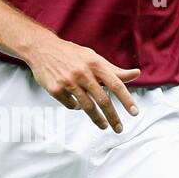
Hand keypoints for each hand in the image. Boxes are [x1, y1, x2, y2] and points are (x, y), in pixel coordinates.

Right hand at [25, 34, 139, 132]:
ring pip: (87, 107)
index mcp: (95, 63)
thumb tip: (136, 74)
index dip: (126, 100)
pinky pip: (71, 105)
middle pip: (103, 100)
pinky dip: (77, 107)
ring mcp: (68, 82)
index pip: (116, 84)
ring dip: (97, 119)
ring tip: (104, 125)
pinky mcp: (55, 89)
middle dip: (113, 117)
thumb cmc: (72, 54)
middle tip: (119, 129)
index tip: (135, 113)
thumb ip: (114, 70)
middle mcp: (83, 73)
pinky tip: (78, 105)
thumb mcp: (93, 58)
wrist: (41, 48)